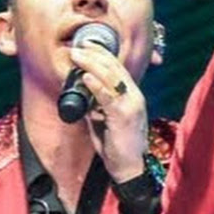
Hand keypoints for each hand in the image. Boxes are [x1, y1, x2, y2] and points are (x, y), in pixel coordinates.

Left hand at [69, 41, 148, 182]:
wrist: (129, 167)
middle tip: (78, 46)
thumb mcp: (104, 121)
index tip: (87, 45)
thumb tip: (82, 94)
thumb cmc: (117, 146)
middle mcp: (135, 97)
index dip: (103, 54)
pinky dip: (96, 85)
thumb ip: (96, 106)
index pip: (118, 69)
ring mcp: (131, 105)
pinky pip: (108, 96)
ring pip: (112, 78)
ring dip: (93, 64)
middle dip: (96, 54)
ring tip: (78, 56)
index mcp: (132, 96)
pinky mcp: (124, 116)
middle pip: (115, 69)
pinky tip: (86, 77)